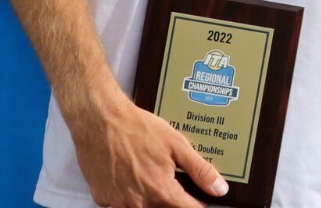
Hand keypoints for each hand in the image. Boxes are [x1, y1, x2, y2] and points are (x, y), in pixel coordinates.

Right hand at [69, 94, 226, 207]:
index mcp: (160, 191)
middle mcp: (138, 202)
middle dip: (171, 199)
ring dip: (150, 198)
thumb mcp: (177, 145)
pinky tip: (129, 175)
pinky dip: (128, 194)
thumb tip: (219, 189)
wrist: (100, 121)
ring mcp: (118, 202)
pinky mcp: (102, 198)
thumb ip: (200, 170)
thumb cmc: (138, 129)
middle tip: (169, 178)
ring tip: (148, 173)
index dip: (197, 205)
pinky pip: (120, 203)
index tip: (199, 200)